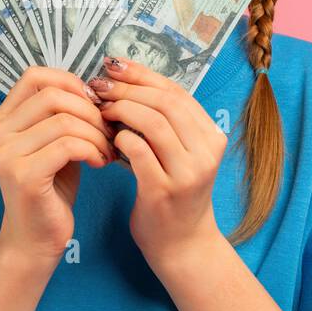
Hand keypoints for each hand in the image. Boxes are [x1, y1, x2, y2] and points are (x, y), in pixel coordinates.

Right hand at [0, 66, 116, 264]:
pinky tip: (99, 162)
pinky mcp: (24, 175)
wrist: (35, 240)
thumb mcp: (53, 143)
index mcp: (2, 121)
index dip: (70, 83)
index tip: (93, 104)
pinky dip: (92, 149)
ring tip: (106, 149)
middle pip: (53, 95)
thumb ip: (62, 115)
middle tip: (107, 131)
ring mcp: (7, 155)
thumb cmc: (50, 190)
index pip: (35, 76)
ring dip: (96, 133)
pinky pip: (69, 145)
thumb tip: (95, 88)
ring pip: (65, 120)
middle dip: (90, 110)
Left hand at [88, 56, 227, 266]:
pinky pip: (139, 152)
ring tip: (101, 110)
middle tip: (99, 86)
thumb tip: (123, 81)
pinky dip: (120, 139)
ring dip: (122, 110)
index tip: (113, 66)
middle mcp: (206, 151)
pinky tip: (107, 139)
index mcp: (211, 136)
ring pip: (154, 122)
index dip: (143, 74)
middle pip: (166, 102)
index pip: (177, 91)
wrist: (182, 244)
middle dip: (128, 89)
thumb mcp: (178, 154)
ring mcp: (188, 172)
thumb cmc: (173, 193)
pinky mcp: (165, 191)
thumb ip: (163, 122)